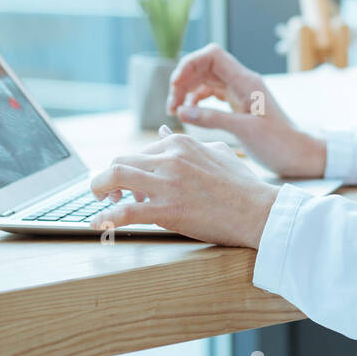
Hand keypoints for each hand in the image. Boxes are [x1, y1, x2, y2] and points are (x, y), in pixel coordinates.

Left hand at [89, 126, 280, 246]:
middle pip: (119, 161)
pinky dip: (105, 218)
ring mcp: (167, 183)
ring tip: (99, 204)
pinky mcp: (167, 210)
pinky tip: (98, 224)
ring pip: (114, 178)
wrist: (258, 210)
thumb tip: (160, 131)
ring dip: (98, 190)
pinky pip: (124, 212)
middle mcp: (170, 158)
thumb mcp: (216, 151)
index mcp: (180, 142)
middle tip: (108, 195)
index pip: (138, 152)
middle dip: (107, 178)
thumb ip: (189, 141)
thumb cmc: (242, 184)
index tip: (130, 186)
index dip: (129, 170)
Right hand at [165, 43, 326, 177]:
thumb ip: (212, 119)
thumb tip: (181, 111)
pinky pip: (212, 94)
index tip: (176, 86)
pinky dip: (197, 100)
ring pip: (207, 80)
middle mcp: (243, 82)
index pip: (212, 55)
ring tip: (175, 112)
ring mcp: (241, 93)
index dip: (190, 64)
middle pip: (205, 66)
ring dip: (188, 91)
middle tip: (172, 106)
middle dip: (184, 80)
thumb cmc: (279, 143)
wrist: (300, 154)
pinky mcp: (239, 105)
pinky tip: (190, 114)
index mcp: (246, 82)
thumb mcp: (245, 131)